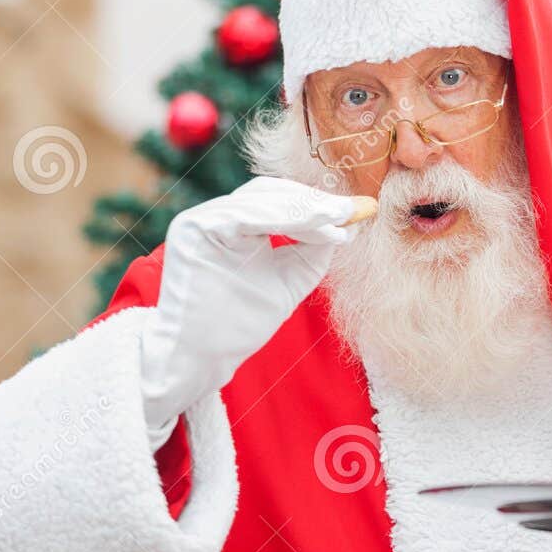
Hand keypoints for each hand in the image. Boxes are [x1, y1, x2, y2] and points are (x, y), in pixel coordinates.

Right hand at [140, 177, 357, 446]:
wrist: (200, 358)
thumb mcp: (286, 281)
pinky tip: (316, 226)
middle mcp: (212, 216)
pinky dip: (285, 217)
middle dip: (314, 202)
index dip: (317, 204)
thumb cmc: (238, 325)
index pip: (278, 202)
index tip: (359, 210)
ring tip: (339, 220)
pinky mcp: (192, 229)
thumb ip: (311, 252)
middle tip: (352, 210)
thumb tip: (345, 225)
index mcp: (230, 225)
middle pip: (270, 193)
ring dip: (305, 209)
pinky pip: (246, 214)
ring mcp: (199, 219)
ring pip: (261, 199)